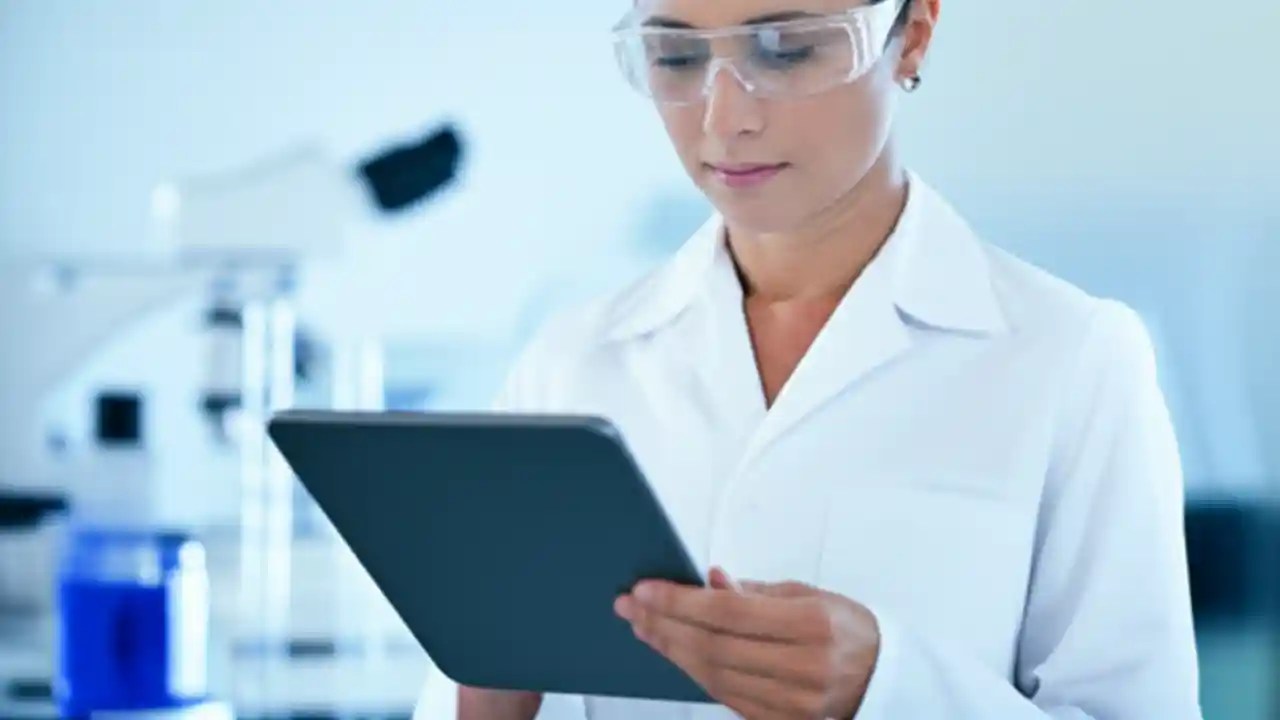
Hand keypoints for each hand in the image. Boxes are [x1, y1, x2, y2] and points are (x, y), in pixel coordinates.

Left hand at [614, 568, 879, 719]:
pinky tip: (674, 652)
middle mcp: (804, 668)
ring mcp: (793, 703)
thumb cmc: (846, 629)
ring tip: (645, 627)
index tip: (645, 591)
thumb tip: (709, 581)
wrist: (882, 677)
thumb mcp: (808, 594)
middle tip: (631, 607)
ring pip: (713, 677)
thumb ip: (755, 591)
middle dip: (664, 625)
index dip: (680, 602)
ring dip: (671, 650)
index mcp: (813, 625)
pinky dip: (694, 673)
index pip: (729, 613)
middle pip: (714, 647)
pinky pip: (725, 697)